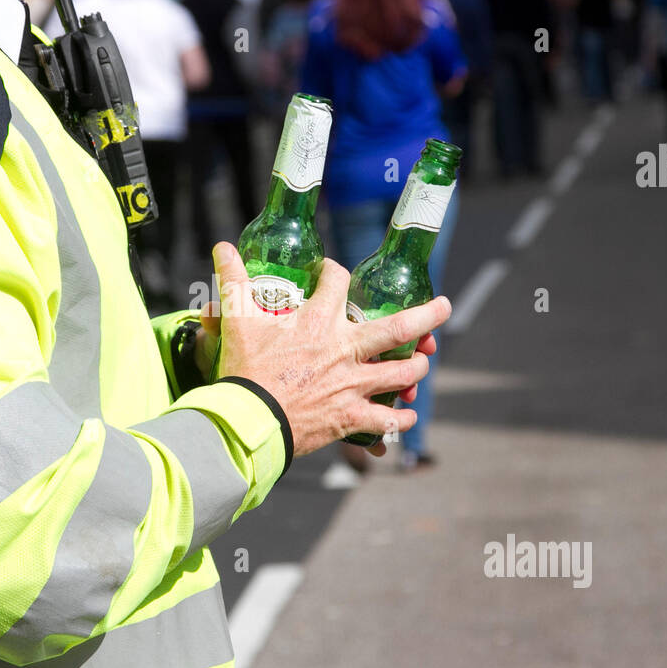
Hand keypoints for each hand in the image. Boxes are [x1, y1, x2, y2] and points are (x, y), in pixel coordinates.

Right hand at [211, 242, 450, 459]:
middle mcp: (345, 350)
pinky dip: (401, 419)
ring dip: (417, 367)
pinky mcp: (351, 417)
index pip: (339, 281)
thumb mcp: (237, 319)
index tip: (331, 272)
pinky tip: (407, 416)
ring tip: (422, 361)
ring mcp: (353, 385)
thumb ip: (233, 280)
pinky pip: (387, 419)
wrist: (249, 421)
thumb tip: (222, 246)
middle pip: (399, 327)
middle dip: (428, 315)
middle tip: (444, 306)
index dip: (335, 271)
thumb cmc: (245, 370)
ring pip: (402, 373)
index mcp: (319, 321)